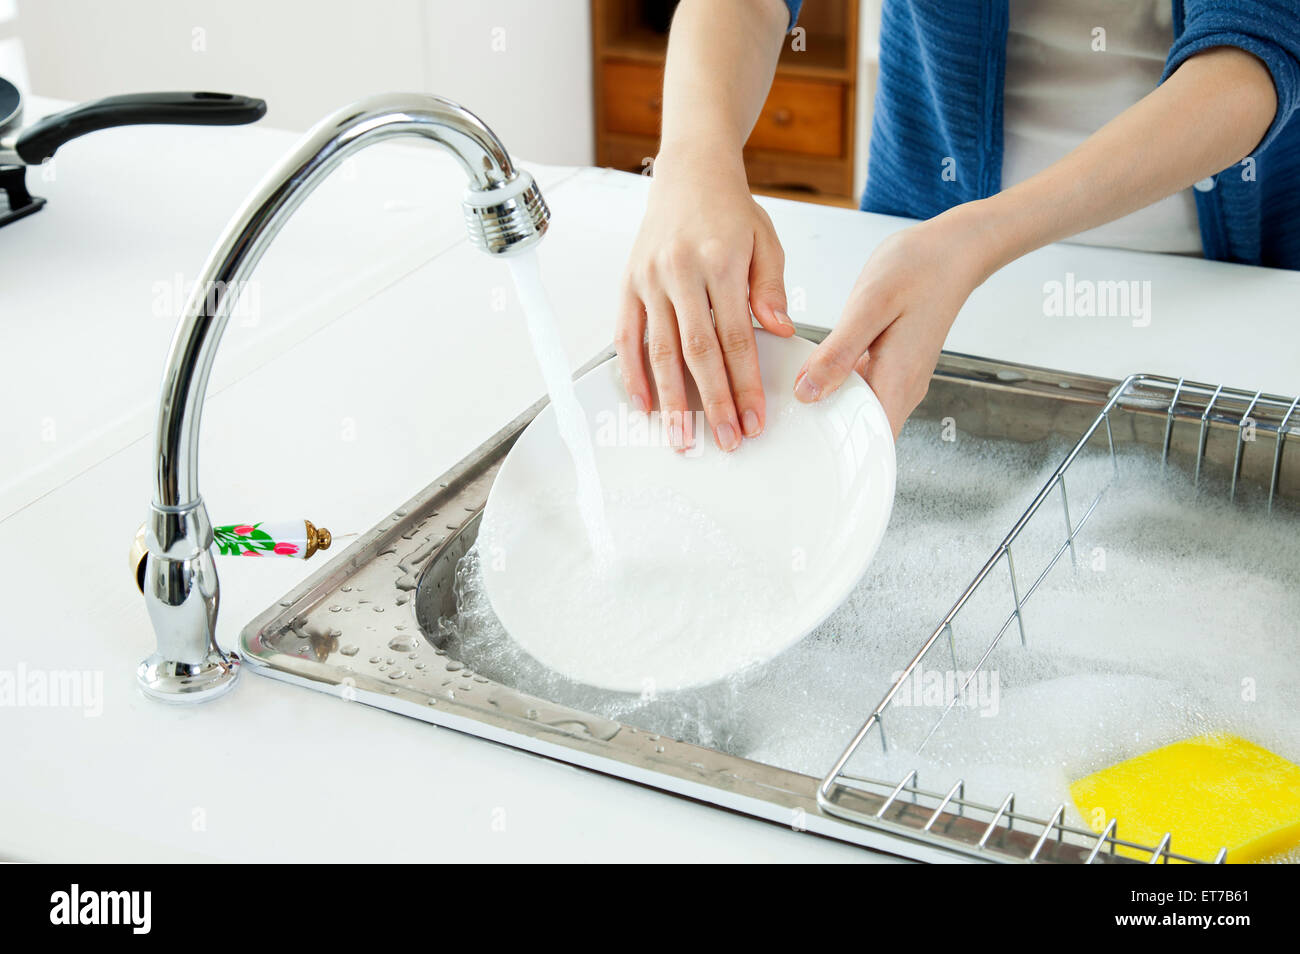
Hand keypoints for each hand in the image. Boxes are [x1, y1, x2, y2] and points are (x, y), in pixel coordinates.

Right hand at [616, 147, 795, 451]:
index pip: (736, 338)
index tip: (755, 418)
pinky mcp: (628, 284)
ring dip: (671, 401)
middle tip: (725, 439)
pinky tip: (644, 404)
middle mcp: (680, 272)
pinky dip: (633, 373)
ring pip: (660, 351)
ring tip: (682, 437)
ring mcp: (649, 279)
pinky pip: (626, 337)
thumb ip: (771, 288)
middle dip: (712, 402)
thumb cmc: (730, 211)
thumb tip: (781, 332)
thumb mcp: (765, 241)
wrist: (690, 172)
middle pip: (697, 352)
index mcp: (720, 262)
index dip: (745, 384)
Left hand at [794, 204, 993, 436]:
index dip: (840, 452)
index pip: (870, 443)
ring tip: (796, 400)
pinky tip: (818, 370)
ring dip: (831, 409)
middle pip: (862, 432)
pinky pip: (863, 388)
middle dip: (827, 433)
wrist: (952, 251)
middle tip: (789, 422)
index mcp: (897, 382)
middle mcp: (902, 388)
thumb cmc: (918, 270)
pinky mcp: (894, 365)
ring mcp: (900, 378)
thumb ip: (838, 353)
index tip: (805, 448)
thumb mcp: (869, 307)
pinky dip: (839, 385)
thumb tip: (807, 392)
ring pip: (861, 412)